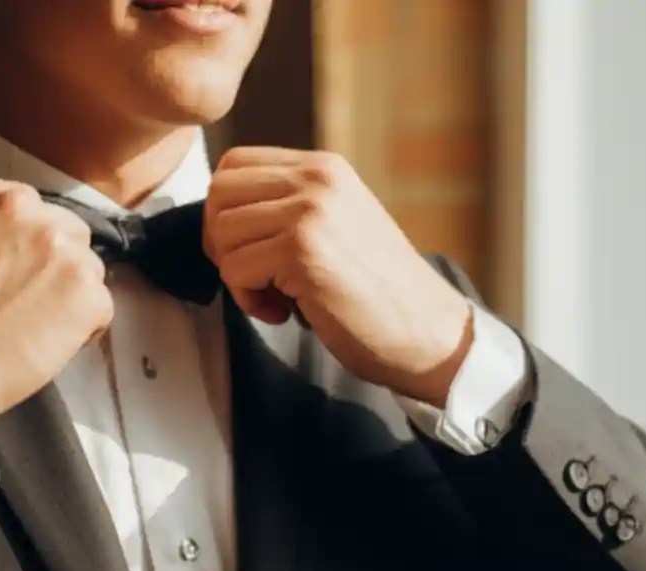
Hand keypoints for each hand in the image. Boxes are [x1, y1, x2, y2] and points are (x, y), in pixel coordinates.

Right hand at [0, 179, 111, 431]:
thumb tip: (10, 250)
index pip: (27, 207)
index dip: (26, 243)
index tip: (14, 269)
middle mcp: (23, 206)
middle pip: (65, 229)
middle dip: (54, 262)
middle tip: (29, 299)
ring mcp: (61, 245)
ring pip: (87, 267)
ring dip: (71, 293)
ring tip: (37, 327)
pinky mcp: (87, 288)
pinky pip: (101, 306)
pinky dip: (85, 329)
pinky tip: (49, 347)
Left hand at [205, 147, 473, 406]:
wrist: (426, 331)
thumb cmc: (377, 291)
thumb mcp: (335, 225)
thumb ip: (287, 208)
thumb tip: (219, 216)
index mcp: (323, 168)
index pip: (235, 164)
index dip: (224, 212)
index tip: (249, 250)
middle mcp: (316, 179)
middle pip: (219, 193)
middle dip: (221, 243)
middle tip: (254, 277)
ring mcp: (309, 211)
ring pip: (221, 233)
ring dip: (237, 277)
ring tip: (278, 297)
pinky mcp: (302, 250)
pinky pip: (235, 271)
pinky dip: (249, 301)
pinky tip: (286, 312)